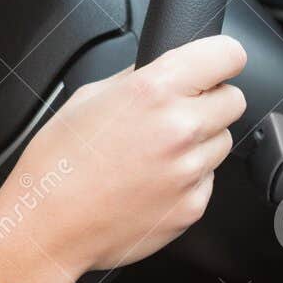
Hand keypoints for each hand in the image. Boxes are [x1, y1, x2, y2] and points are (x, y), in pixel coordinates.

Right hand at [0, 34, 247, 282]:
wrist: (47, 226)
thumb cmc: (56, 165)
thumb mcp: (87, 98)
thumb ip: (135, 79)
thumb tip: (163, 71)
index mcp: (153, 90)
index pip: (228, 55)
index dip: (221, 58)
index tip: (214, 66)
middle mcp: (180, 128)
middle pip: (234, 100)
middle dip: (210, 102)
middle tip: (176, 113)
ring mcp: (190, 171)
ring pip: (222, 142)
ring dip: (199, 142)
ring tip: (155, 154)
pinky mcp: (192, 207)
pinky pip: (207, 181)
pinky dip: (188, 179)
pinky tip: (150, 182)